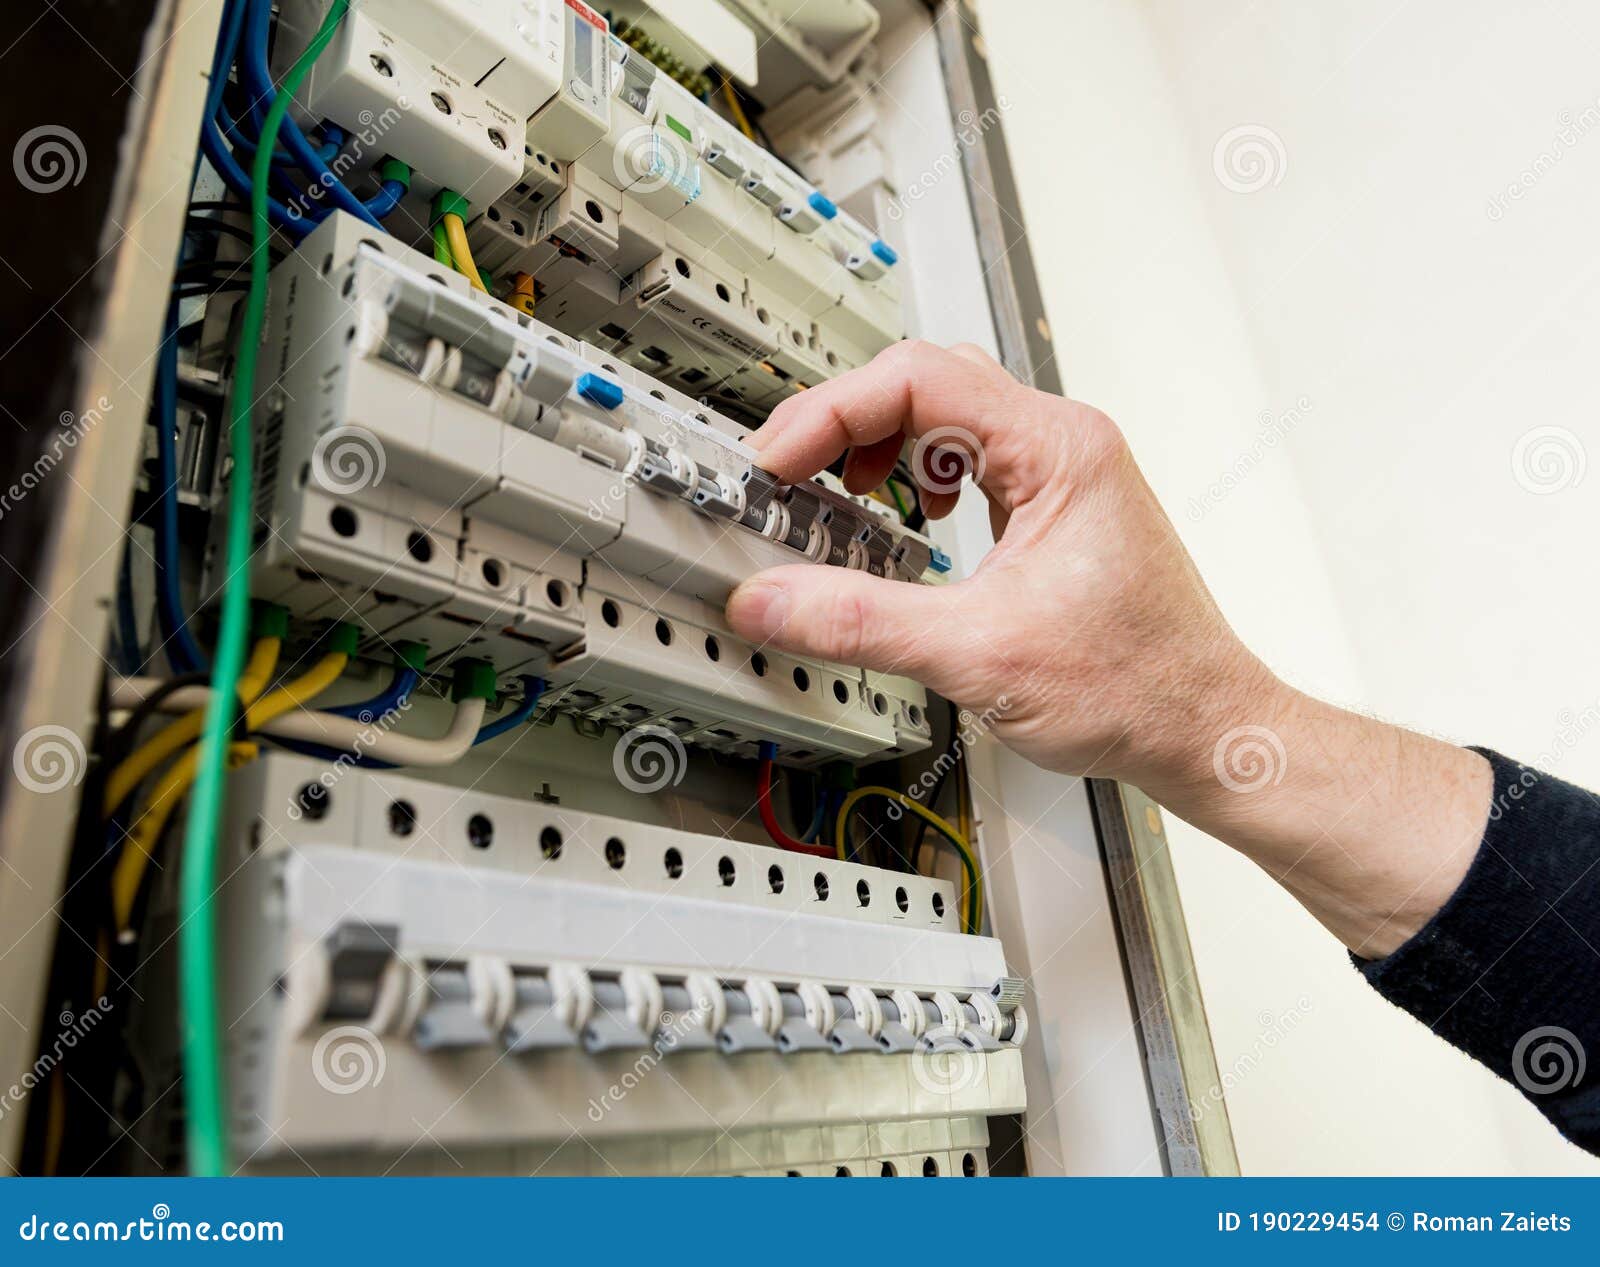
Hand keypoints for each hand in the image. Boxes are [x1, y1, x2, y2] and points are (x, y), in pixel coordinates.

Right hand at [727, 340, 1490, 954]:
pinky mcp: (1057, 511)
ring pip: (950, 416)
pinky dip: (919, 475)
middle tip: (792, 472)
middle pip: (928, 381)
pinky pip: (972, 459)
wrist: (1203, 730)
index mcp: (1058, 450)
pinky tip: (907, 521)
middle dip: (848, 421)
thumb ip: (861, 623)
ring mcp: (1064, 476)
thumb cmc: (1138, 687)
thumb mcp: (978, 656)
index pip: (918, 379)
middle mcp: (1065, 447)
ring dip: (883, 444)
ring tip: (841, 492)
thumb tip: (770, 600)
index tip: (780, 463)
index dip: (832, 414)